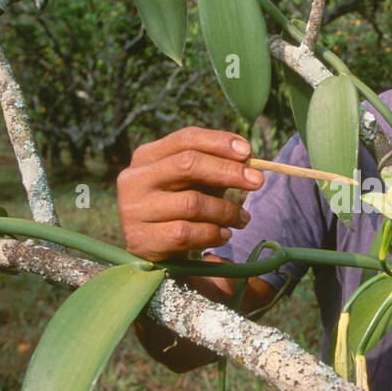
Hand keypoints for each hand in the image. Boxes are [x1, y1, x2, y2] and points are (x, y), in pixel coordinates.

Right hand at [116, 126, 263, 261]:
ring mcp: (133, 210)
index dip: (219, 142)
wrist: (148, 252)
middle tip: (257, 182)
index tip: (248, 151)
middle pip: (188, 164)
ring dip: (225, 211)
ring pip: (191, 203)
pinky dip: (212, 234)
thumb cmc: (176, 209)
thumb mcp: (191, 183)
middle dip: (228, 172)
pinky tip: (223, 235)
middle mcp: (134, 179)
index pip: (185, 139)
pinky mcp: (141, 239)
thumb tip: (248, 161)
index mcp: (146, 156)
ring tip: (242, 219)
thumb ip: (213, 169)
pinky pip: (186, 233)